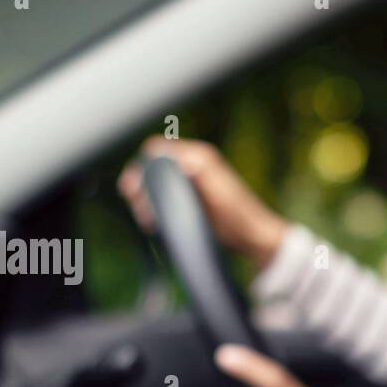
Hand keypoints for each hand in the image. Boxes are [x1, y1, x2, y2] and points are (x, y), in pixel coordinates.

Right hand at [118, 136, 287, 265]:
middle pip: (152, 165)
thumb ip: (194, 169)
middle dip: (139, 183)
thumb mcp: (217, 189)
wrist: (253, 237)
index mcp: (199, 157)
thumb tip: (167, 158)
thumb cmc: (239, 214)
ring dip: (144, 198)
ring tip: (146, 218)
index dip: (142, 165)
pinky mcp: (188, 199)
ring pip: (154, 182)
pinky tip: (152, 222)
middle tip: (136, 204)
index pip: (157, 150)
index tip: (133, 186)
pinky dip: (153, 207)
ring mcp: (190, 182)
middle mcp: (193, 165)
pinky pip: (162, 197)